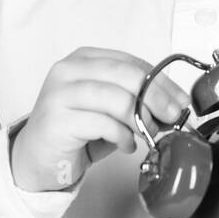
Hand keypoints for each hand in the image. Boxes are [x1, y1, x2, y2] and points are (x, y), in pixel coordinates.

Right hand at [11, 46, 190, 191]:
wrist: (37, 159)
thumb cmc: (76, 132)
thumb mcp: (111, 109)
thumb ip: (137, 100)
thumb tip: (174, 106)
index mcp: (85, 59)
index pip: (133, 63)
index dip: (162, 82)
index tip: (181, 100)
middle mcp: (69, 70)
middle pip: (127, 76)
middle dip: (157, 97)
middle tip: (172, 117)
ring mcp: (59, 93)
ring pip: (116, 99)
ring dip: (140, 120)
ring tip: (146, 135)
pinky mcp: (56, 119)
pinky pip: (102, 124)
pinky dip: (122, 136)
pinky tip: (126, 144)